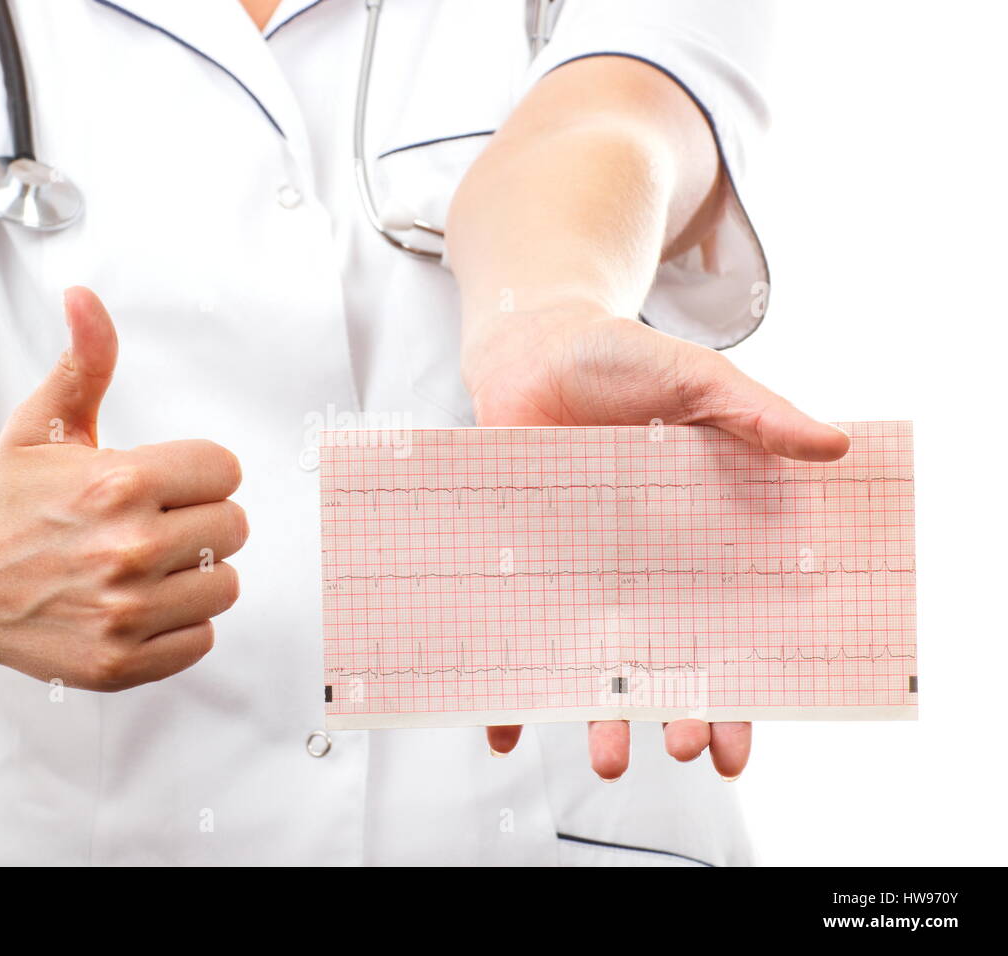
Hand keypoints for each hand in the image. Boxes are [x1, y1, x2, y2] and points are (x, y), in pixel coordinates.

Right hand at [0, 287, 247, 690]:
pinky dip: (178, 624)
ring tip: (143, 565)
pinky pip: (203, 637)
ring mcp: (125, 613)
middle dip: (196, 518)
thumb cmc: (4, 499)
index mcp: (119, 482)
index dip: (195, 471)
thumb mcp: (42, 424)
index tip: (160, 480)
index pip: (227, 469)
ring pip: (225, 583)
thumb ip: (85, 361)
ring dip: (194, 573)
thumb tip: (85, 296)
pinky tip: (136, 605)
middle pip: (234, 525)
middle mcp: (129, 550)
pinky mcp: (121, 663)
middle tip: (149, 522)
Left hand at [463, 308, 849, 779]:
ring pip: (590, 662)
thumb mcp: (695, 381)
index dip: (735, 694)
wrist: (533, 345)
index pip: (724, 634)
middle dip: (674, 715)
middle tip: (678, 748)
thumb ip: (756, 416)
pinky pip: (514, 631)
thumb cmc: (620, 362)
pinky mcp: (521, 561)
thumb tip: (834, 448)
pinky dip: (504, 687)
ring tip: (609, 758)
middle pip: (660, 663)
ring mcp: (576, 571)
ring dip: (598, 717)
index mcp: (696, 542)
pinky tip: (501, 733)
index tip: (736, 746)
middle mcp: (637, 571)